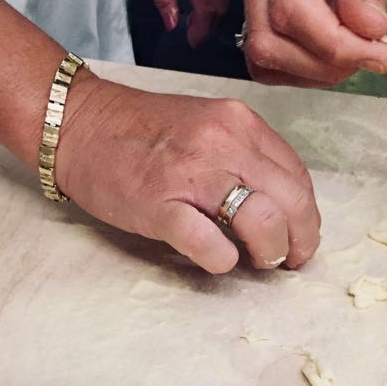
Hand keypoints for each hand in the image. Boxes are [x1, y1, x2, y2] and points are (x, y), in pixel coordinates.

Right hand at [56, 73, 320, 273]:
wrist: (80, 124)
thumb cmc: (144, 132)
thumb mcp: (209, 127)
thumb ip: (246, 158)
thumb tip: (279, 209)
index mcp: (241, 124)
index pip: (298, 178)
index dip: (306, 217)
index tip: (298, 238)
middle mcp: (224, 143)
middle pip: (293, 202)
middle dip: (299, 242)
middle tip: (286, 261)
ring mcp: (192, 174)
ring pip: (263, 223)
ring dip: (268, 253)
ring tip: (255, 261)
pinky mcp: (159, 205)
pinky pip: (210, 244)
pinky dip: (222, 260)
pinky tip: (215, 259)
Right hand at [239, 0, 386, 86]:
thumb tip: (366, 31)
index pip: (291, 8)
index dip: (334, 45)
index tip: (380, 53)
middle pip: (268, 38)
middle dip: (324, 63)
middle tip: (372, 55)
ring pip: (261, 53)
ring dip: (311, 70)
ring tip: (353, 53)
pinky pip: (263, 53)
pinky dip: (298, 67)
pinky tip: (330, 53)